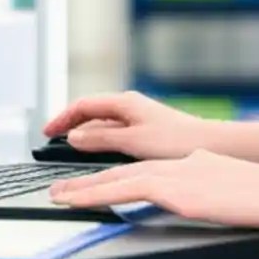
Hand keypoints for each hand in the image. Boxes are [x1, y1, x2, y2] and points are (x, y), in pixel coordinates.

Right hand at [42, 91, 219, 160]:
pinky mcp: (147, 132)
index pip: (83, 105)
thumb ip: (100, 138)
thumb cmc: (177, 141)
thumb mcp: (132, 141)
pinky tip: (99, 155)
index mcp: (125, 103)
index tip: (46, 133)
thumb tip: (73, 137)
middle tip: (53, 142)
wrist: (211, 146)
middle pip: (91, 113)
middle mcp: (131, 107)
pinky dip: (101, 142)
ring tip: (70, 150)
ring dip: (85, 135)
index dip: (62, 118)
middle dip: (70, 125)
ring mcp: (139, 119)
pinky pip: (115, 134)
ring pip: (103, 125)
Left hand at [49, 150, 258, 229]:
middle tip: (64, 187)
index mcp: (198, 163)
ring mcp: (176, 173)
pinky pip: (123, 191)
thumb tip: (206, 202)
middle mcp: (181, 163)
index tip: (104, 183)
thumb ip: (214, 192)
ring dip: (83, 187)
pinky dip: (95, 195)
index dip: (123, 176)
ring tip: (58, 196)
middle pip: (127, 169)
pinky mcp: (173, 188)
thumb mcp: (236, 190)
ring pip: (117, 178)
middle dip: (92, 178)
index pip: (151, 169)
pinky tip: (78, 201)